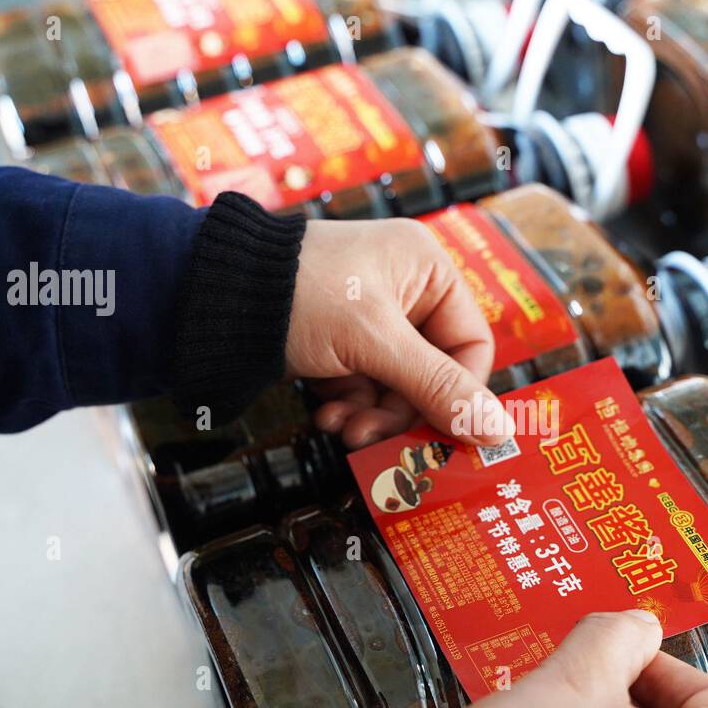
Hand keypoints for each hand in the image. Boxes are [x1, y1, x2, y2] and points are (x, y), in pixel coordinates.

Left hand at [286, 219, 512, 448]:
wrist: (210, 296)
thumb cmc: (299, 295)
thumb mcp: (375, 342)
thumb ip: (438, 387)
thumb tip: (498, 431)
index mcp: (427, 269)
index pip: (470, 345)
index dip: (459, 393)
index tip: (442, 433)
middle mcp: (405, 289)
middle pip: (432, 374)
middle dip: (401, 411)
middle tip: (374, 438)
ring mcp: (369, 318)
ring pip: (395, 388)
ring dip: (371, 416)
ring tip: (340, 428)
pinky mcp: (339, 343)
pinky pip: (362, 387)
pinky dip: (347, 406)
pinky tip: (324, 413)